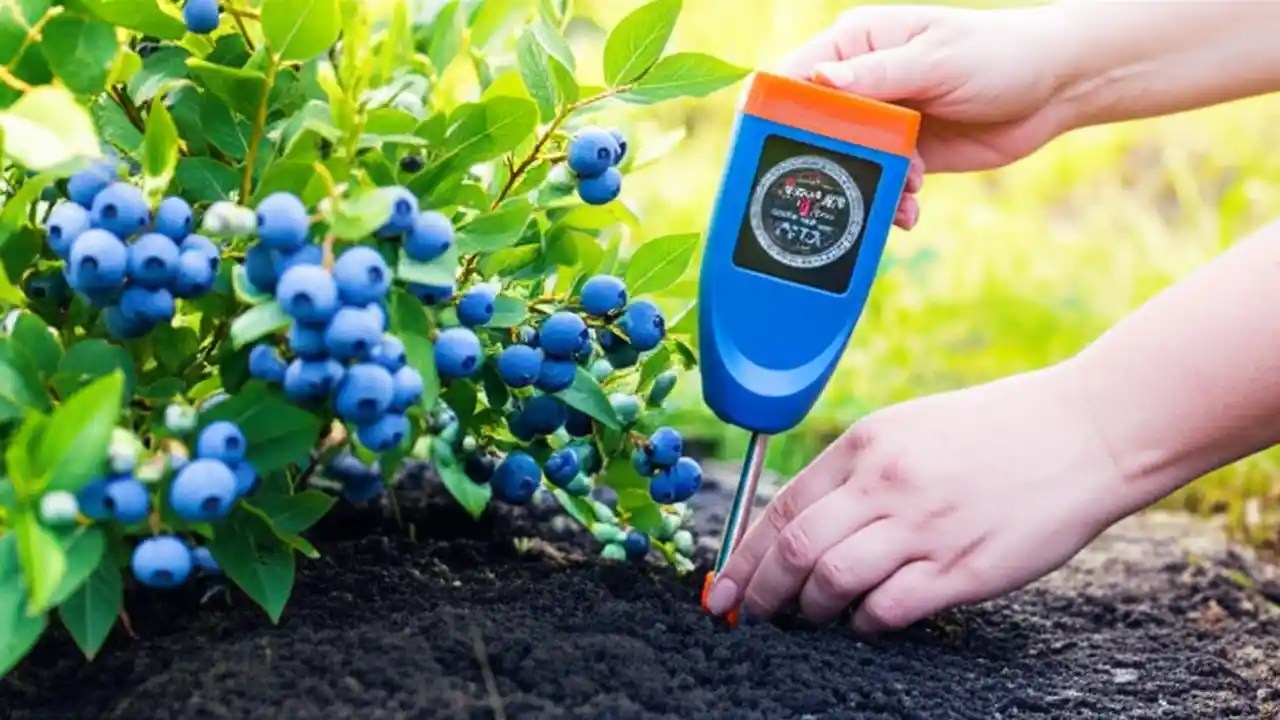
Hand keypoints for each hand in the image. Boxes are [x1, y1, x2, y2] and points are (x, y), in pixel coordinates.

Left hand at [704, 361, 1133, 633]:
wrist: (1087, 431)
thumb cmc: (999, 430)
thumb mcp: (911, 427)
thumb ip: (859, 469)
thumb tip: (803, 521)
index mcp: (867, 444)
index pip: (780, 506)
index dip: (743, 554)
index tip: (725, 586)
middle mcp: (886, 483)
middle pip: (793, 548)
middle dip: (761, 591)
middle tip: (752, 615)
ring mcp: (924, 527)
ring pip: (831, 581)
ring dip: (810, 609)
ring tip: (811, 617)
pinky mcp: (964, 569)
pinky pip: (888, 608)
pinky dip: (865, 623)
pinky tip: (867, 622)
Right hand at [777, 4, 1081, 229]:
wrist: (1055, 89)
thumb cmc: (999, 55)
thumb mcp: (937, 61)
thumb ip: (878, 76)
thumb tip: (821, 80)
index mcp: (857, 45)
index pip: (797, 76)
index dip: (777, 111)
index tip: (769, 149)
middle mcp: (861, 83)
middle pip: (814, 128)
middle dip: (825, 162)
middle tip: (835, 189)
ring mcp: (882, 121)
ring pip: (847, 164)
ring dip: (865, 188)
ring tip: (901, 197)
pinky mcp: (904, 154)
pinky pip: (879, 184)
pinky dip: (890, 202)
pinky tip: (911, 209)